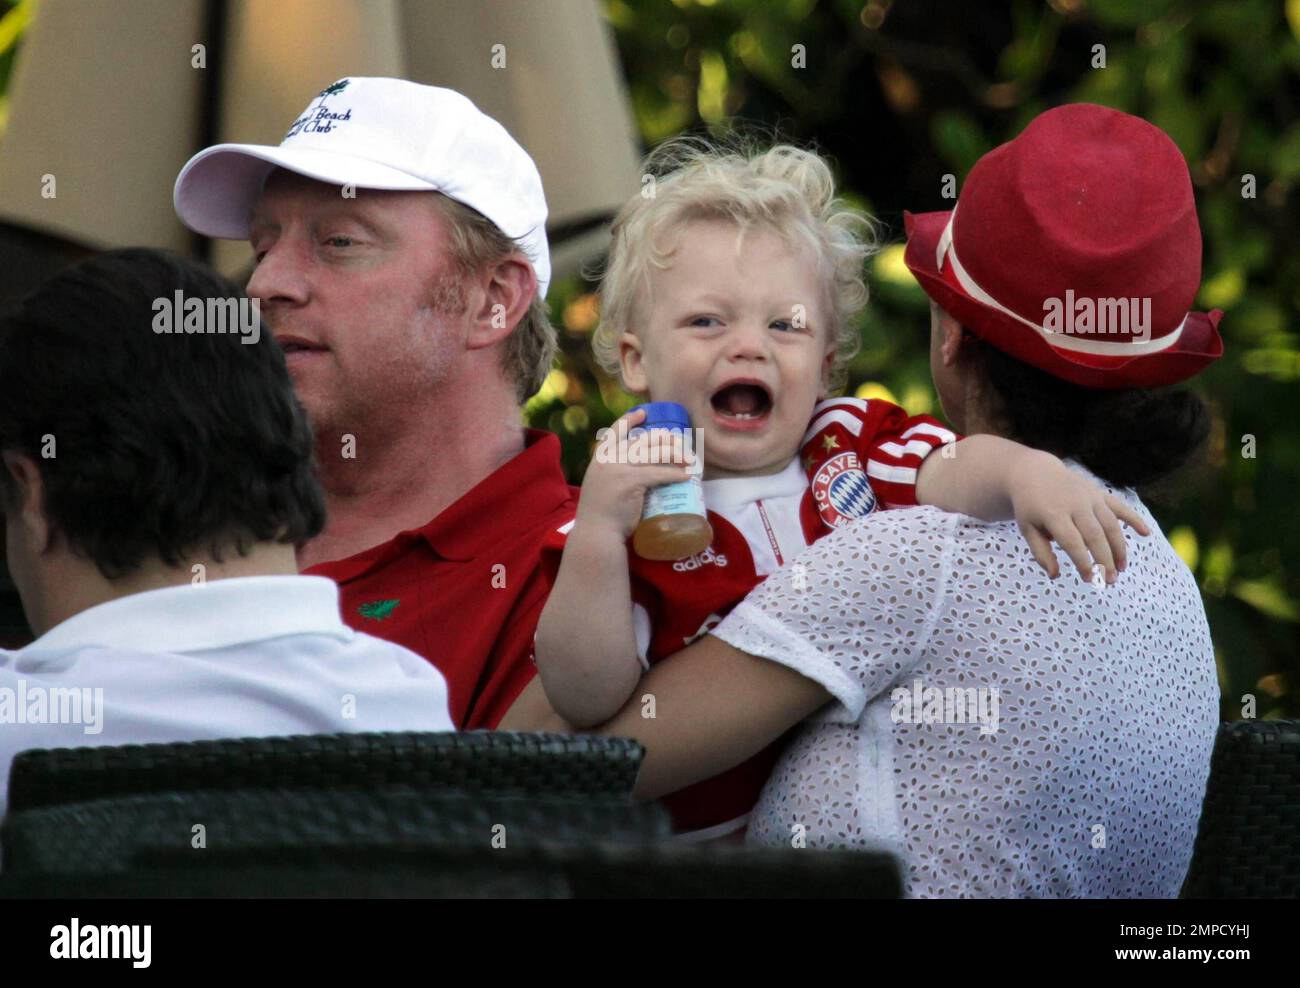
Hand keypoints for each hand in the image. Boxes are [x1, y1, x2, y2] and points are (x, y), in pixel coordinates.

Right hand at [574, 408, 695, 542]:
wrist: (596, 532)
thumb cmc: (600, 514)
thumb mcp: (600, 484)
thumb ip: (613, 472)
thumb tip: (637, 466)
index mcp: (599, 458)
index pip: (614, 432)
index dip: (629, 420)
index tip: (643, 412)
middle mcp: (609, 459)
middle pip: (642, 441)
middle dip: (664, 439)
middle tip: (679, 442)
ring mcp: (619, 468)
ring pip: (654, 455)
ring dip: (676, 455)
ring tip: (689, 459)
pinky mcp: (632, 481)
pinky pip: (659, 474)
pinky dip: (675, 474)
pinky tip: (686, 476)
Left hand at [1008, 450, 1150, 582]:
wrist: (1035, 473)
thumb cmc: (1030, 507)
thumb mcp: (1027, 529)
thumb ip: (1040, 552)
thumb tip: (1055, 576)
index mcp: (1053, 513)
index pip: (1073, 542)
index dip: (1083, 562)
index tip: (1090, 579)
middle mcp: (1075, 503)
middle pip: (1095, 535)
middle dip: (1105, 560)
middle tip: (1110, 581)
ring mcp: (1089, 497)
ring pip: (1110, 524)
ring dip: (1119, 548)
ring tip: (1121, 568)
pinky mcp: (1099, 493)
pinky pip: (1119, 506)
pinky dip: (1134, 519)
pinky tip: (1145, 534)